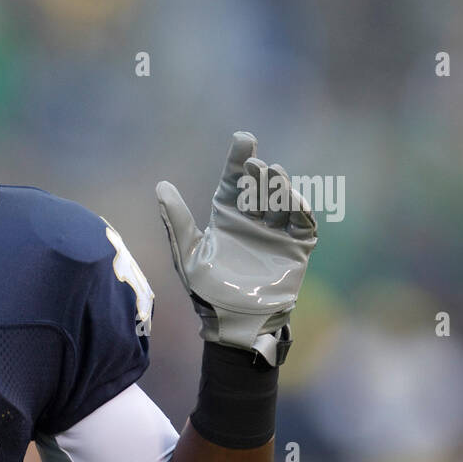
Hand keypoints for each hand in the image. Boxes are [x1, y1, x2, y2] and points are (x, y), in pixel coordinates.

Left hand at [155, 131, 317, 365]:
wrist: (231, 322)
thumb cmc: (205, 289)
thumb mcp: (186, 253)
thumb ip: (176, 220)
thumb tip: (160, 186)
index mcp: (226, 216)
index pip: (234, 180)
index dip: (238, 159)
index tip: (243, 139)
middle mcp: (253, 219)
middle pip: (259, 187)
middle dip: (259, 174)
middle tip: (255, 164)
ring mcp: (276, 232)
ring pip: (282, 201)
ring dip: (279, 187)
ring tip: (273, 175)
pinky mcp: (296, 247)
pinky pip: (302, 224)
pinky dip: (300, 211)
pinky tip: (293, 202)